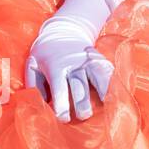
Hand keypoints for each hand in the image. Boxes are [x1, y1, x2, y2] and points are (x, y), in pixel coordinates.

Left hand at [25, 0, 122, 122]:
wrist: (63, 30)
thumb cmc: (45, 54)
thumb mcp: (33, 64)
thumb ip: (33, 84)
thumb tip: (38, 103)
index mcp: (55, 66)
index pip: (59, 86)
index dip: (61, 103)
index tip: (63, 118)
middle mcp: (73, 63)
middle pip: (79, 84)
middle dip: (82, 101)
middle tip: (84, 116)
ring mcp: (88, 60)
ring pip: (97, 75)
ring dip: (102, 91)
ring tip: (107, 106)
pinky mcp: (98, 59)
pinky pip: (107, 70)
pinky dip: (112, 82)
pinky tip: (116, 95)